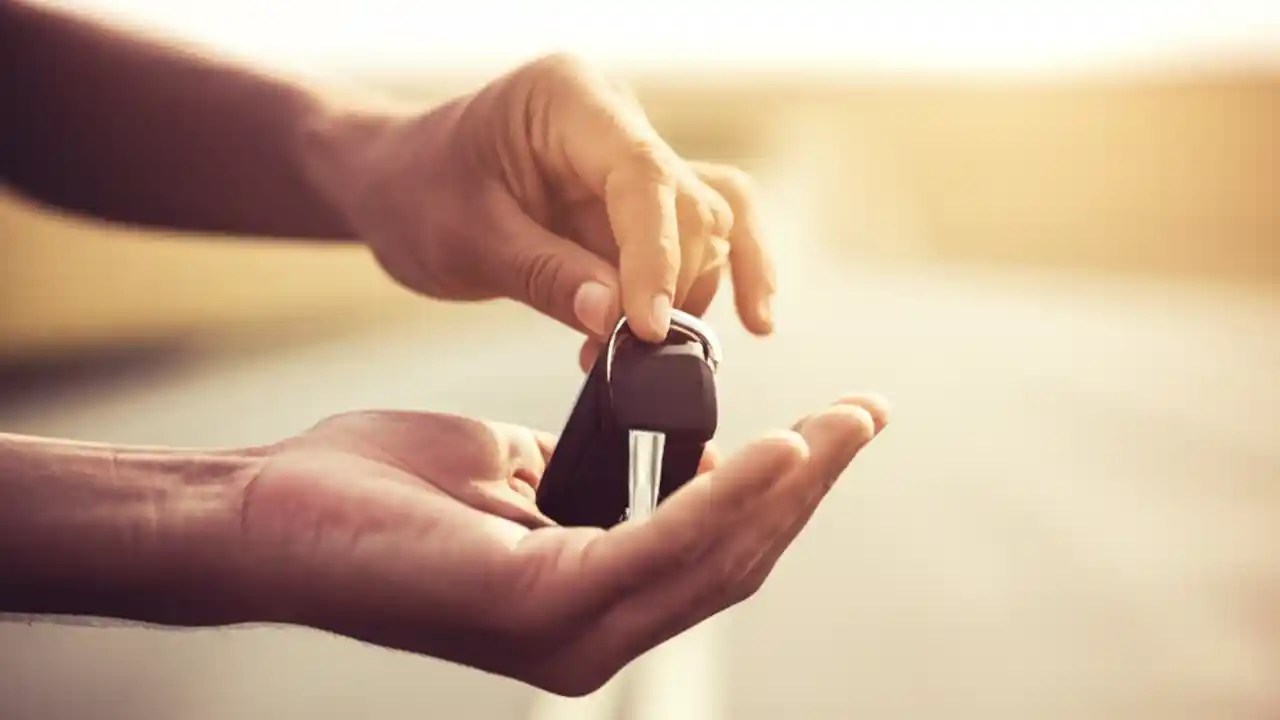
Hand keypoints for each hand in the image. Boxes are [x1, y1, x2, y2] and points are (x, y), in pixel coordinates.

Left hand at [236, 395, 887, 694]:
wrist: (269, 512)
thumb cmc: (372, 492)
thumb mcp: (502, 475)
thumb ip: (576, 481)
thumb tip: (628, 459)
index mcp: (583, 601)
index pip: (710, 553)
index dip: (781, 494)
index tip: (826, 429)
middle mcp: (589, 633)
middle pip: (733, 559)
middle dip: (809, 487)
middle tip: (865, 418)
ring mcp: (566, 631)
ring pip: (713, 558)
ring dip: (787, 488)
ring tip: (837, 427)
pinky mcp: (536, 605)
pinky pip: (656, 544)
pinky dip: (722, 495)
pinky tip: (767, 447)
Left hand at [301, 54, 775, 354]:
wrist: (395, 181)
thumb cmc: (415, 191)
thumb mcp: (464, 240)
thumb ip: (546, 276)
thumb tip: (620, 323)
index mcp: (568, 97)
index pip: (642, 175)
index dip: (656, 256)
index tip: (649, 328)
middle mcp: (616, 117)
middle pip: (689, 202)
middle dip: (673, 286)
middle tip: (633, 356)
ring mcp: (633, 155)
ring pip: (709, 221)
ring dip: (691, 295)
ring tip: (646, 354)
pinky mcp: (637, 199)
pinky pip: (701, 231)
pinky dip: (721, 277)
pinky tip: (752, 320)